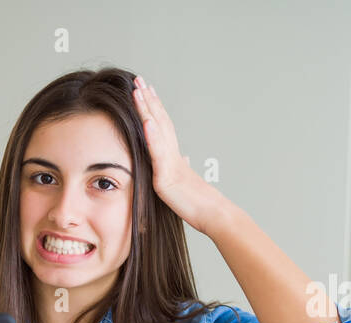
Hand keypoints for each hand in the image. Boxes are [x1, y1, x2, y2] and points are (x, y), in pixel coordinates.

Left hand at [132, 75, 224, 234]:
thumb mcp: (184, 183)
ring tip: (139, 90)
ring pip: (158, 131)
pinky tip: (146, 121)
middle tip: (139, 79)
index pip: (162, 126)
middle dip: (148, 99)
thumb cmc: (198, 203)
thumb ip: (181, 169)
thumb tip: (185, 159)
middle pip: (159, 121)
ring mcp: (170, 163)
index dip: (153, 107)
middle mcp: (173, 154)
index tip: (146, 90)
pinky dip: (153, 136)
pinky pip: (159, 153)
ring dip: (148, 109)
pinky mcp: (167, 176)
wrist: (212, 214)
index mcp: (174, 157)